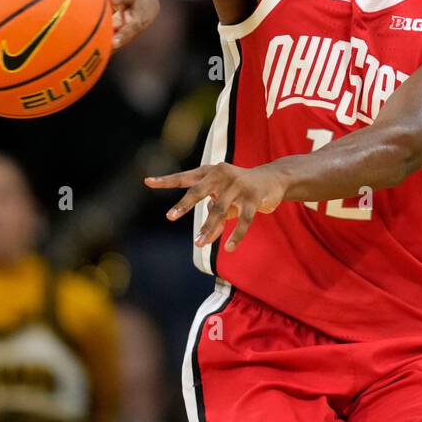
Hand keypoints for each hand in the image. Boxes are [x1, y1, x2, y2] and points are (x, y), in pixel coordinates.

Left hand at [145, 162, 287, 251]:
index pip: (185, 177)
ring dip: (209, 229)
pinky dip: (236, 235)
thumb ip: (213, 219)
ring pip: (220, 210)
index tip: (147, 182)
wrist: (273, 179)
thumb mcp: (224, 201)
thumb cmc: (241, 190)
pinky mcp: (254, 197)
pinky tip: (228, 247)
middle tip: (170, 216)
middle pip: (199, 191)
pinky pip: (243, 219)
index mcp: (210, 173)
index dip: (166, 180)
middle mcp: (222, 175)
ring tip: (199, 243)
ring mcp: (238, 185)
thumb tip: (205, 240)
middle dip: (185, 204)